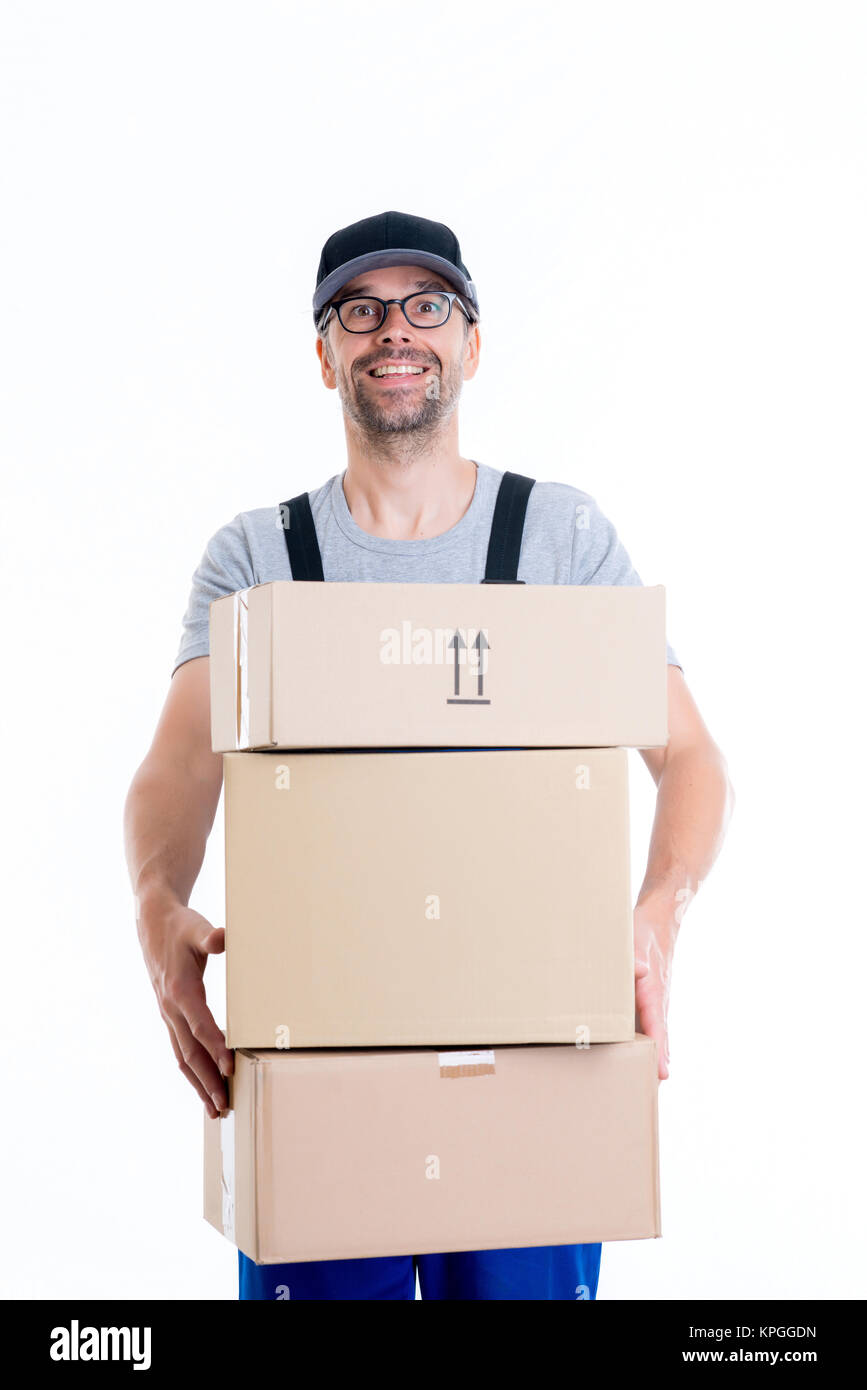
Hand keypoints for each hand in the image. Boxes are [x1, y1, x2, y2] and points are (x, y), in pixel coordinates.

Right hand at [137, 889, 233, 1116]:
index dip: (216, 1048)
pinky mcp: (170, 1016)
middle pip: (191, 1052)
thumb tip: (221, 938)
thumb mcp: (196, 928)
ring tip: (215, 1108)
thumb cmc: (180, 927)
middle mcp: (171, 1009)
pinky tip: (203, 1084)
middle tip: (225, 1104)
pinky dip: (192, 1070)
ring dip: (199, 1083)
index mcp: (180, 991)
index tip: (230, 1069)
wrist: (153, 924)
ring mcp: (168, 1015)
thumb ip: (210, 936)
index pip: (201, 1027)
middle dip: (208, 1080)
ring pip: (183, 1056)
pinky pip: (180, 1048)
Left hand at [633, 901, 677, 1081]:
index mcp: (653, 989)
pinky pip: (651, 1026)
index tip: (662, 1074)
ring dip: (654, 1057)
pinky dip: (651, 1044)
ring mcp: (657, 1002)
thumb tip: (639, 970)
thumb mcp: (635, 940)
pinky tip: (646, 1059)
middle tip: (652, 1092)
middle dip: (656, 1064)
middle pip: (659, 1038)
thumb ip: (635, 956)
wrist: (660, 922)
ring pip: (657, 1035)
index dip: (658, 1050)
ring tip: (647, 1085)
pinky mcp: (651, 1000)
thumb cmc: (643, 931)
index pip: (657, 1026)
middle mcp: (658, 1000)